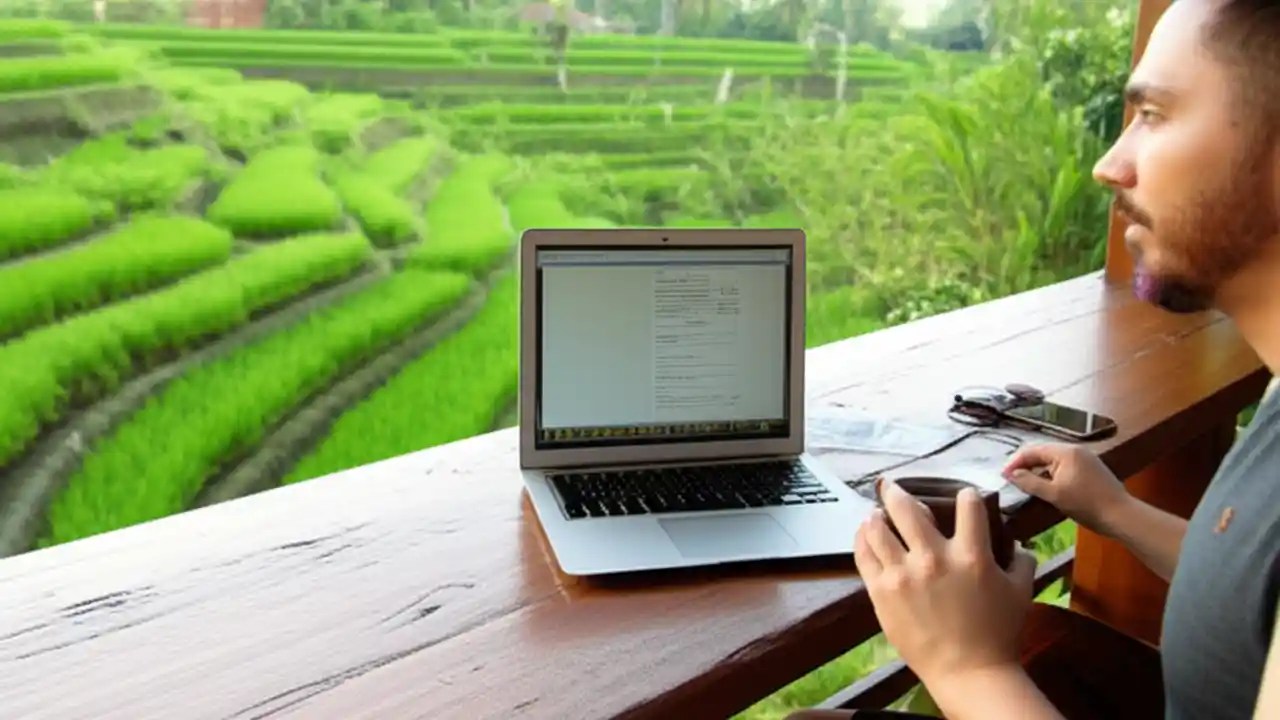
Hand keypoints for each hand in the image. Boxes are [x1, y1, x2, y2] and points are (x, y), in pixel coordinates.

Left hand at [854, 481, 1036, 690]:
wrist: (968, 672)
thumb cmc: (998, 633)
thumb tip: (1016, 541)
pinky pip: (864, 556)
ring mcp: (903, 575)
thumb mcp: (1021, 590)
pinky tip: (865, 535)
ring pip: (878, 529)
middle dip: (899, 492)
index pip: (966, 505)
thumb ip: (1021, 559)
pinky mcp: (882, 592)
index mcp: (971, 555)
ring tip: (875, 513)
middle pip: (907, 508)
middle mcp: (933, 559)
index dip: (966, 495)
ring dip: (876, 515)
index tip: (962, 496)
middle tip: (893, 488)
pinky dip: (862, 540)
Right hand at [1001, 443, 1133, 537]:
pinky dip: (1051, 473)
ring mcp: (1085, 458)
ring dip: (1038, 470)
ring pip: (1053, 460)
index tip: (1002, 476)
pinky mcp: (1090, 468)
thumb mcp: (1053, 495)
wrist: (1121, 515)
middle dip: (1025, 465)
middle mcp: (1075, 449)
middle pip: (1042, 452)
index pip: (1032, 450)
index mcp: (1065, 451)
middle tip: (1011, 480)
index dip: (1015, 462)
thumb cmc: (1086, 504)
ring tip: (1026, 484)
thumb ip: (1029, 482)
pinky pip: (1064, 466)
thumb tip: (1010, 474)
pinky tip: (1048, 486)